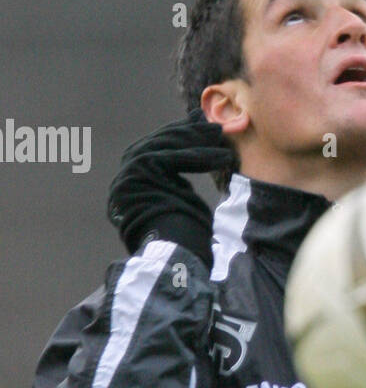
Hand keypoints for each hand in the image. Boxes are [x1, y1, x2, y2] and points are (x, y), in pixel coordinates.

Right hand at [107, 113, 234, 269]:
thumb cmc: (185, 239)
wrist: (176, 262)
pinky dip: (198, 156)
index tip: (201, 125)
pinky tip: (220, 157)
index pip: (153, 150)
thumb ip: (180, 174)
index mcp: (131, 187)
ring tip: (221, 138)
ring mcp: (127, 179)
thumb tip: (197, 148)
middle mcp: (123, 182)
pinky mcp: (136, 177)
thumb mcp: (182, 198)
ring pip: (163, 147)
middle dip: (186, 133)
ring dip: (195, 141)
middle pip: (155, 144)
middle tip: (214, 127)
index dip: (179, 136)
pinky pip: (170, 157)